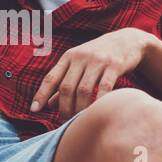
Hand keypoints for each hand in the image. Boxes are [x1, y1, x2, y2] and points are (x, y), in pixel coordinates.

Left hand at [30, 27, 149, 118]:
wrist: (128, 40)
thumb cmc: (100, 56)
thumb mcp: (80, 64)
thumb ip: (65, 82)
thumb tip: (49, 104)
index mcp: (69, 56)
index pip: (51, 78)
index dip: (41, 94)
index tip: (34, 110)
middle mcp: (81, 57)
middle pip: (67, 87)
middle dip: (64, 108)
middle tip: (65, 121)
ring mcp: (98, 60)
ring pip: (84, 90)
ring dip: (80, 108)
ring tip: (80, 119)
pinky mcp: (115, 65)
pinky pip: (105, 88)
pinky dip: (99, 102)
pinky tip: (98, 111)